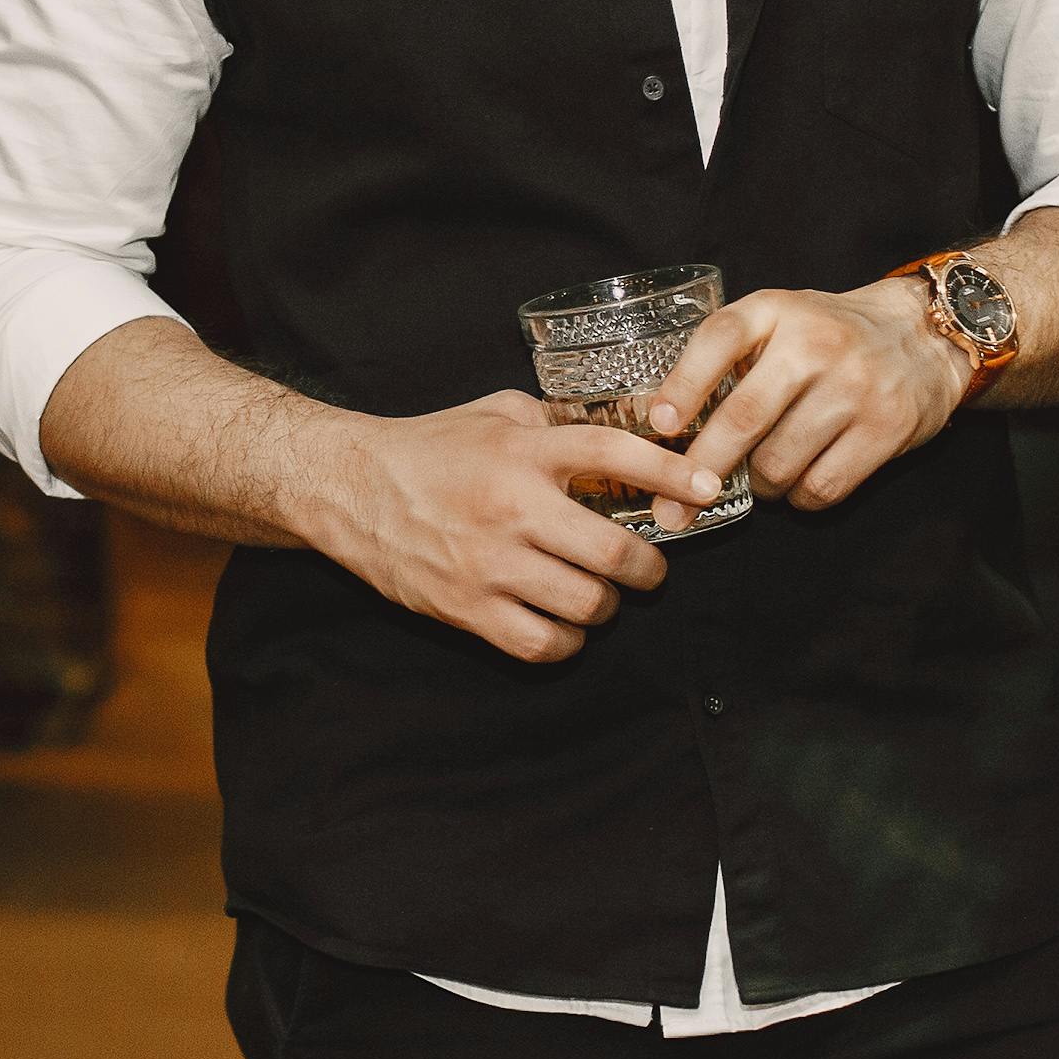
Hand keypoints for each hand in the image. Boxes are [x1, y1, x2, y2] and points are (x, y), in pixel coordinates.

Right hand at [304, 390, 712, 664]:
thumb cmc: (431, 447)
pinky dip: (566, 642)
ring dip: (606, 606)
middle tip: (651, 570)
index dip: (670, 474)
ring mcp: (488, 562)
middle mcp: (511, 505)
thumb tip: (627, 429)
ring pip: (586, 605)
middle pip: (613, 552)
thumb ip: (558, 421)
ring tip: (599, 596)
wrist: (350, 487)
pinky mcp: (466, 608)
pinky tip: (563, 626)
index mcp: (523, 449)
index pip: (614, 454)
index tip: (708, 489)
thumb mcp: (496, 413)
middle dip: (649, 570)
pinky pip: (543, 644)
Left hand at [643, 280, 970, 526]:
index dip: (684, 383)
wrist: (922, 337)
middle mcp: (816, 344)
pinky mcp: (887, 428)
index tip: (660, 425)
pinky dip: (799, 499)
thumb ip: (731, 355)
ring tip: (758, 479)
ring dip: (757, 487)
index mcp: (777, 310)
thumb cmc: (829, 335)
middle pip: (744, 418)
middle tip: (670, 507)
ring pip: (779, 464)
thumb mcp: (779, 320)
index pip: (720, 338)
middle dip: (700, 470)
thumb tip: (666, 423)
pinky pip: (822, 487)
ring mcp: (856, 386)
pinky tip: (797, 486)